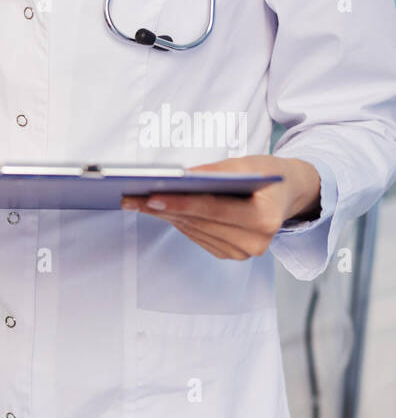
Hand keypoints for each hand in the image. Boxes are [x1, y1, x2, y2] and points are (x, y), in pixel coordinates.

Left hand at [120, 156, 322, 259]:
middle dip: (162, 209)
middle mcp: (255, 242)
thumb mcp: (247, 164)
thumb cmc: (267, 174)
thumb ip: (215, 172)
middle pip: (199, 222)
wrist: (288, 194)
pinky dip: (177, 221)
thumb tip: (177, 179)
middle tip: (131, 197)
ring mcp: (242, 252)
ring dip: (163, 215)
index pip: (213, 209)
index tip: (151, 197)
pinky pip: (196, 236)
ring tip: (136, 201)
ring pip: (193, 230)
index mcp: (265, 218)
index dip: (181, 203)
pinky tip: (156, 209)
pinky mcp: (229, 254)